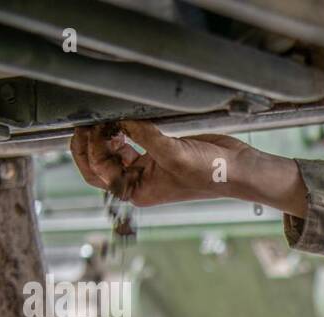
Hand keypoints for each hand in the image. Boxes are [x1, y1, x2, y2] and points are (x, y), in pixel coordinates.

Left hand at [70, 120, 308, 214]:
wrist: (238, 167)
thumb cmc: (211, 173)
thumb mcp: (173, 155)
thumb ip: (144, 136)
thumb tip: (122, 120)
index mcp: (138, 191)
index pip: (101, 173)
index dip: (93, 150)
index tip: (96, 127)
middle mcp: (139, 181)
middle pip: (98, 166)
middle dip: (88, 146)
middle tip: (85, 123)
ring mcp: (147, 166)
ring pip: (110, 153)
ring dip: (102, 137)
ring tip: (104, 119)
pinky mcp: (156, 151)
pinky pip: (127, 141)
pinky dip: (119, 131)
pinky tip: (121, 120)